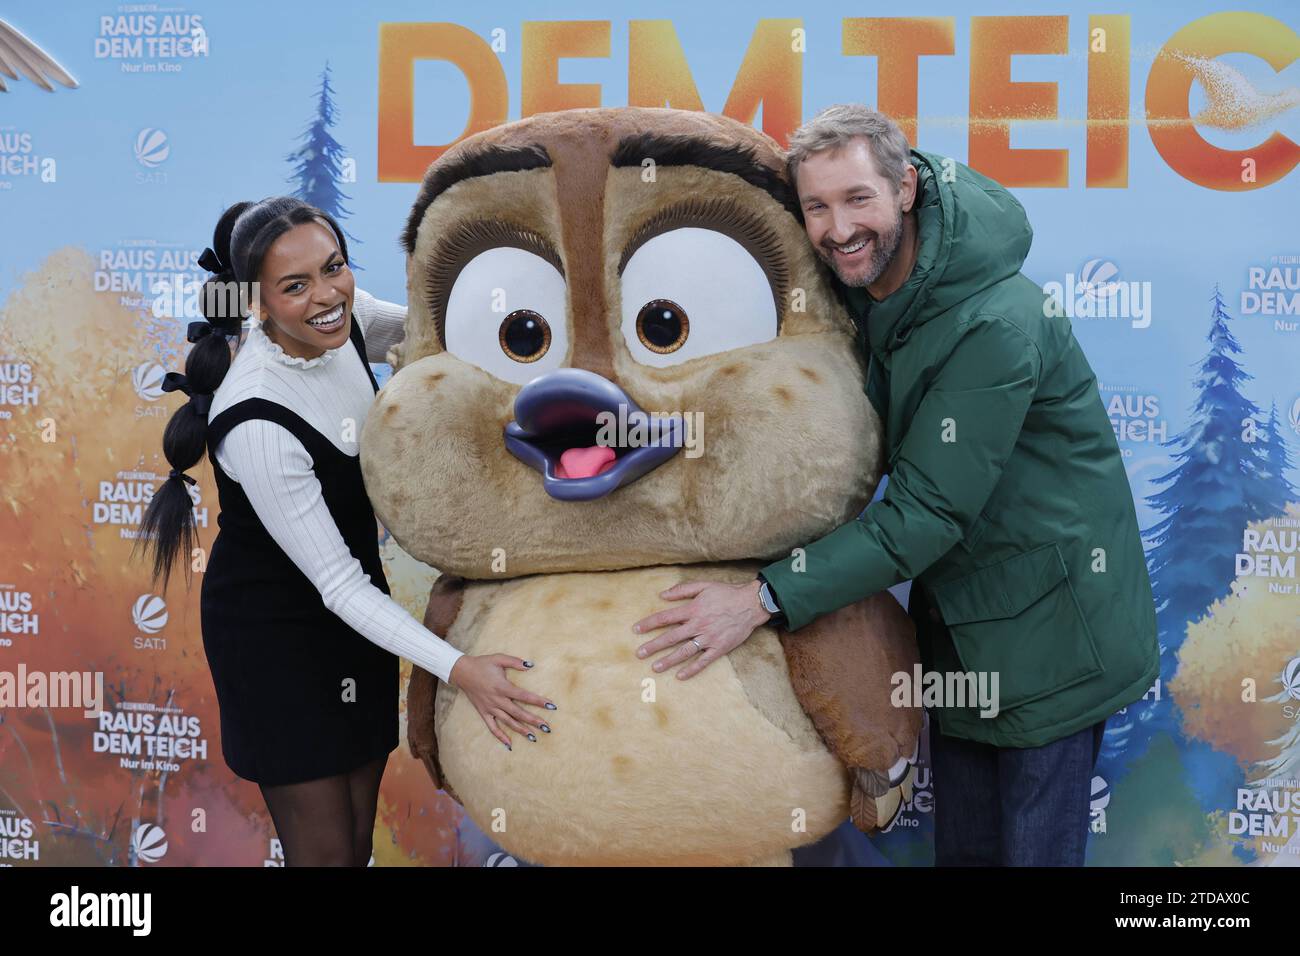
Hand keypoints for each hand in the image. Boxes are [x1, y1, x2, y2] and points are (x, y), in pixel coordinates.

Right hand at [448, 654, 555, 749]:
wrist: (462, 672)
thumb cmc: (482, 664)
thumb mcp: (498, 658)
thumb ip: (515, 662)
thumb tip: (531, 665)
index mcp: (502, 686)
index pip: (524, 696)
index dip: (538, 701)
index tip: (551, 706)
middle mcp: (497, 700)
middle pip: (518, 713)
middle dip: (533, 720)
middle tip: (547, 728)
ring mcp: (490, 708)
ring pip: (507, 722)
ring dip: (521, 730)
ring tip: (533, 737)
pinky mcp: (483, 713)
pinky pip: (492, 727)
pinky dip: (500, 736)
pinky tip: (509, 745)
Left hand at [631, 580, 770, 680]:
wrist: (751, 604)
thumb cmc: (726, 593)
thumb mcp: (704, 586)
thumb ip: (682, 590)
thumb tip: (662, 594)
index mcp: (693, 610)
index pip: (666, 618)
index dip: (649, 623)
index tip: (636, 629)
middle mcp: (698, 625)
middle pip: (671, 637)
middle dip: (654, 646)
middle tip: (639, 653)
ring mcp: (709, 639)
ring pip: (685, 652)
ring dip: (669, 660)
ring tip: (655, 667)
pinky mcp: (719, 648)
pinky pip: (703, 661)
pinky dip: (692, 669)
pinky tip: (680, 676)